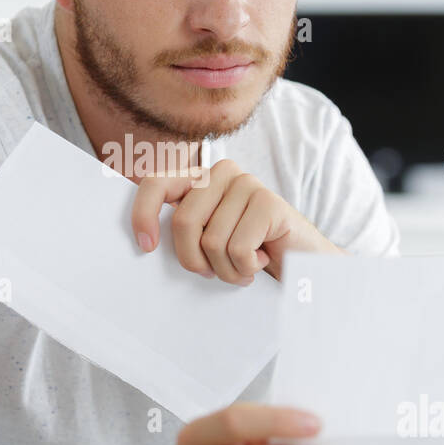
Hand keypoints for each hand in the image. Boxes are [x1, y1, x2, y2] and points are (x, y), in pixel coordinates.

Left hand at [130, 158, 342, 284]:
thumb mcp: (205, 241)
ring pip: (212, 241)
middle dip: (195, 260)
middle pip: (184, 222)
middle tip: (213, 271)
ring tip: (244, 265)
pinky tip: (261, 259)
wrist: (300, 267)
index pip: (156, 184)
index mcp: (198, 179)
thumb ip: (180, 231)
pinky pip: (237, 248)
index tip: (146, 247)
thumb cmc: (247, 255)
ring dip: (227, 269)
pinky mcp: (269, 202)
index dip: (143, 214)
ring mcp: (246, 183)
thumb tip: (143, 242)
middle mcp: (220, 172)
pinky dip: (246, 267)